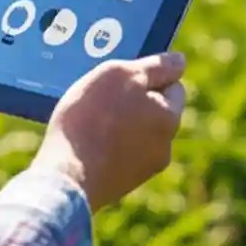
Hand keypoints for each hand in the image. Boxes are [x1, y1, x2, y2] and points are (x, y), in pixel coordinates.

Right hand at [31, 53, 187, 211]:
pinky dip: (105, 145)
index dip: (150, 75)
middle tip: (102, 93)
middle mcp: (163, 147)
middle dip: (132, 101)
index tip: (125, 74)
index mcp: (169, 118)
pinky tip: (84, 140)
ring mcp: (142, 170)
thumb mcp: (121, 75)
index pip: (173, 86)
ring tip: (88, 118)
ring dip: (117, 123)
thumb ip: (155, 66)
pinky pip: (116, 154)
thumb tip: (179, 61)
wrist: (66, 176)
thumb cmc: (93, 118)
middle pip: (152, 111)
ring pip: (133, 134)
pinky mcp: (119, 184)